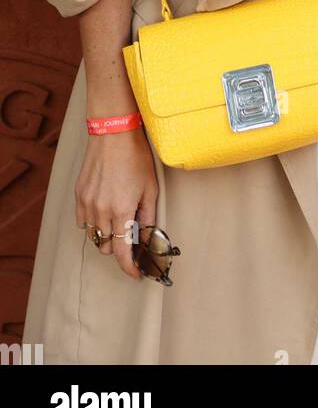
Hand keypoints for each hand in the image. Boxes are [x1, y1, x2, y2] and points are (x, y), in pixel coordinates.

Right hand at [75, 129, 159, 279]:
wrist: (112, 134)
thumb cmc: (135, 157)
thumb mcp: (150, 187)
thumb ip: (147, 216)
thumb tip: (149, 237)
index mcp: (121, 210)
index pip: (122, 252)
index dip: (129, 268)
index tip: (135, 274)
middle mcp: (101, 210)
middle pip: (107, 246)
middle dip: (119, 247)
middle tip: (131, 237)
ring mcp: (87, 203)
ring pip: (93, 236)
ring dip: (106, 235)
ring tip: (118, 221)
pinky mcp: (78, 195)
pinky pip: (83, 221)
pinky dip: (93, 223)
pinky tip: (104, 212)